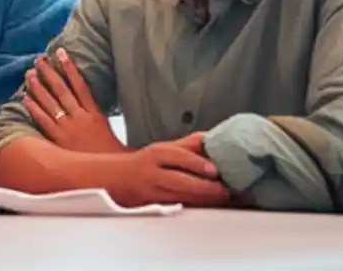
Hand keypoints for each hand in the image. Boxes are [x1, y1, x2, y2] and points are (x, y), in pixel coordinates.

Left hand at [23, 48, 126, 153]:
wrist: (112, 175)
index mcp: (95, 114)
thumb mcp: (111, 133)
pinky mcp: (58, 139)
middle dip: (49, 73)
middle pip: (62, 89)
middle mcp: (80, 117)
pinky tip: (25, 98)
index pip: (80, 85)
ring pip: (50, 102)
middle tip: (38, 60)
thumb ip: (101, 121)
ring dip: (38, 86)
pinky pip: (43, 120)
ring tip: (29, 73)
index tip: (61, 53)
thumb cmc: (114, 157)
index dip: (70, 67)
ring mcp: (68, 128)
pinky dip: (34, 108)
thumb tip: (95, 111)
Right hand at [111, 133, 231, 207]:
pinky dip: (196, 203)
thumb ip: (188, 145)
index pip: (177, 156)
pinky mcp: (156, 205)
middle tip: (224, 188)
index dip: (196, 163)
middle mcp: (152, 172)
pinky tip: (209, 201)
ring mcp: (153, 191)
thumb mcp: (163, 149)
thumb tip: (212, 138)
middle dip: (205, 186)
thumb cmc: (145, 163)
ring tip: (222, 195)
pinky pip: (180, 204)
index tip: (214, 170)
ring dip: (204, 197)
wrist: (117, 180)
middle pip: (179, 181)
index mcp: (156, 154)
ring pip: (181, 196)